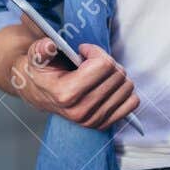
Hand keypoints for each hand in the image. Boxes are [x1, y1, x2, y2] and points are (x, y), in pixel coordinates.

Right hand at [10, 41, 138, 129]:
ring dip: (116, 75)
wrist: (39, 92)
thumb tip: (49, 45)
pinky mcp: (104, 124)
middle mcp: (81, 111)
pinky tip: (107, 85)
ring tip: (98, 74)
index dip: (95, 51)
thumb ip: (41, 50)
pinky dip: (124, 91)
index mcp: (66, 94)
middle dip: (106, 62)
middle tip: (91, 62)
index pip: (104, 65)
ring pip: (127, 86)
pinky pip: (132, 102)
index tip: (83, 51)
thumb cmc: (42, 73)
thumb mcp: (37, 58)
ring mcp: (94, 120)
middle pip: (117, 74)